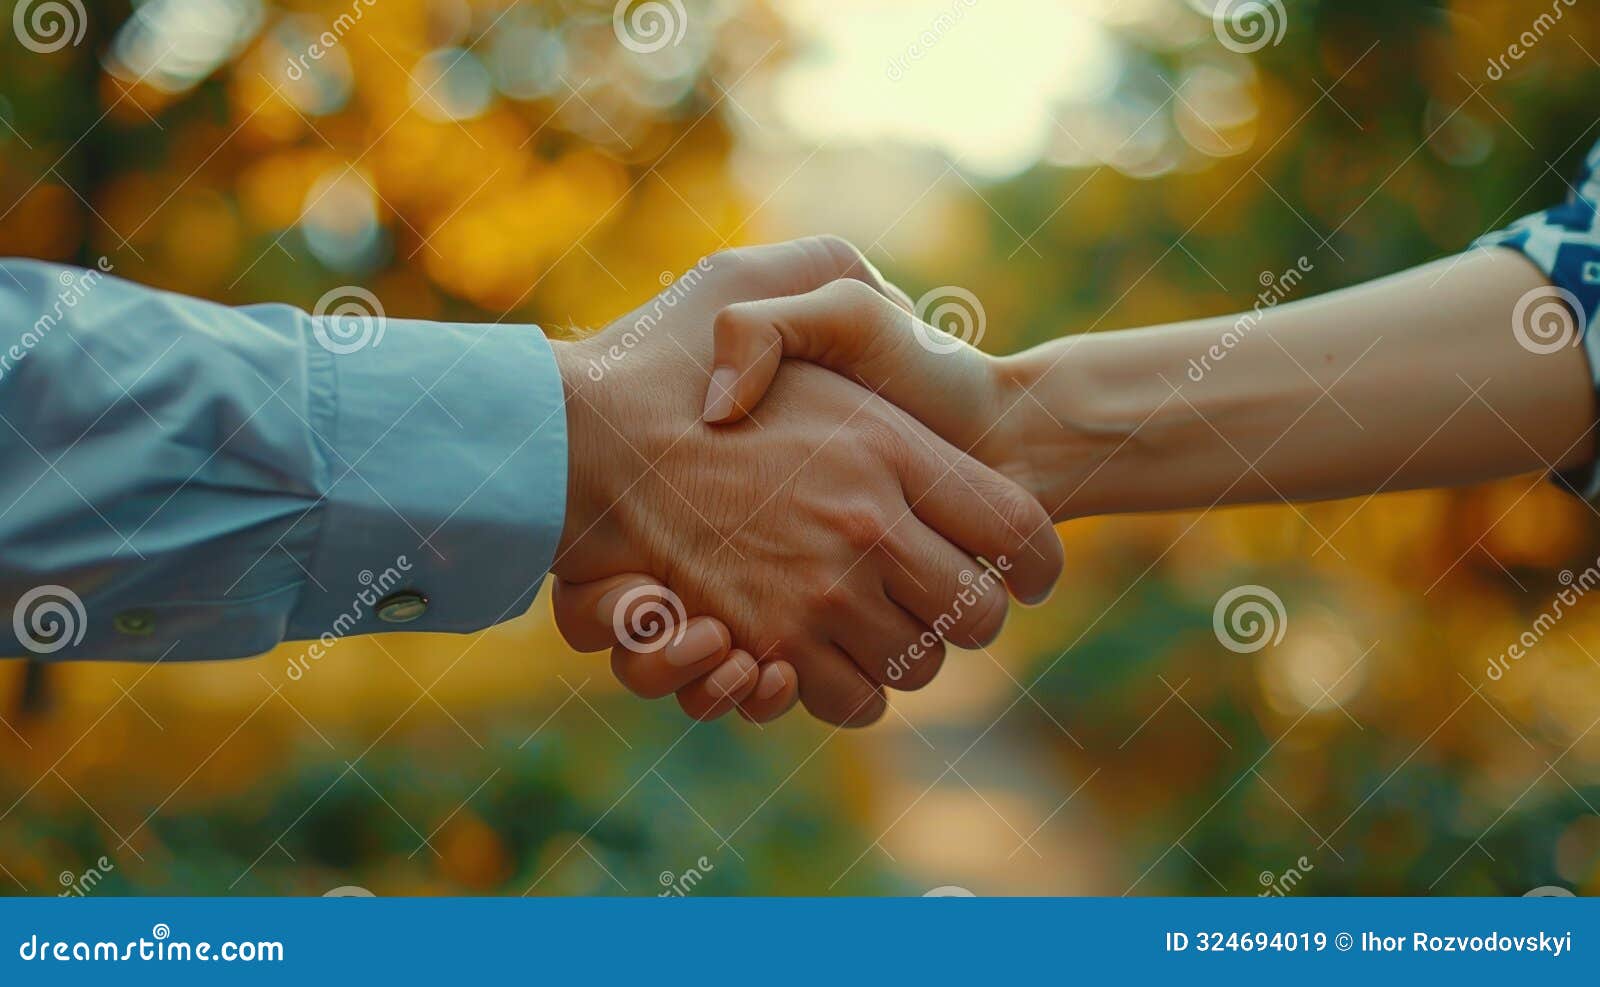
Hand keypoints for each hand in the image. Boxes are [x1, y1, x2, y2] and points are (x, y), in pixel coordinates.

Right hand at [548, 239, 1062, 725]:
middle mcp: (867, 528)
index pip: (1019, 534)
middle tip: (938, 594)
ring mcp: (819, 594)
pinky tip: (836, 652)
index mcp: (888, 447)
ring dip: (909, 651)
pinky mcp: (769, 645)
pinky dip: (855, 688)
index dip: (1036, 563)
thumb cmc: (670, 360)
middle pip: (980, 618)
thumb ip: (845, 290)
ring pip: (919, 666)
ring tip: (880, 618)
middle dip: (971, 614)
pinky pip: (852, 699)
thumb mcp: (761, 294)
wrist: (581, 443)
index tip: (1023, 570)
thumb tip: (915, 321)